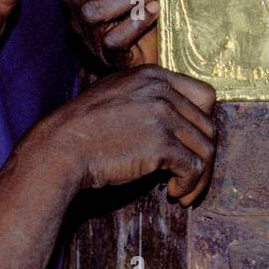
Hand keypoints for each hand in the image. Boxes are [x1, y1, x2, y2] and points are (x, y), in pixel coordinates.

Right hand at [57, 64, 216, 205]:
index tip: (192, 144)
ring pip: (205, 148)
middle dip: (203, 154)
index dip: (203, 122)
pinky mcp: (162, 143)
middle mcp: (162, 90)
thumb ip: (146, 96)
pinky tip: (173, 193)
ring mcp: (163, 115)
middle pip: (207, 124)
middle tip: (189, 175)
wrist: (61, 147)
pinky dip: (189, 185)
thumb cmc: (84, 129)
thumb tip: (177, 118)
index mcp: (154, 75)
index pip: (204, 95)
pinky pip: (193, 167)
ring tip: (184, 190)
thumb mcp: (116, 93)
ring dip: (199, 175)